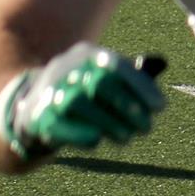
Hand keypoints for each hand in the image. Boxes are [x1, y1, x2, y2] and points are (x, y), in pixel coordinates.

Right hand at [0, 43, 166, 155]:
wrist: (33, 107)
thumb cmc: (81, 94)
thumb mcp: (105, 78)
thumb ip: (133, 75)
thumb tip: (162, 62)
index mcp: (86, 55)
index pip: (116, 66)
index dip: (141, 87)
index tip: (160, 108)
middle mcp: (66, 68)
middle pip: (100, 83)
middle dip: (128, 108)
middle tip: (146, 128)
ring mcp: (49, 91)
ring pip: (80, 103)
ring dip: (109, 124)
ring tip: (126, 138)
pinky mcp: (37, 116)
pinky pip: (59, 124)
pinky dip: (82, 133)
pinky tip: (98, 140)